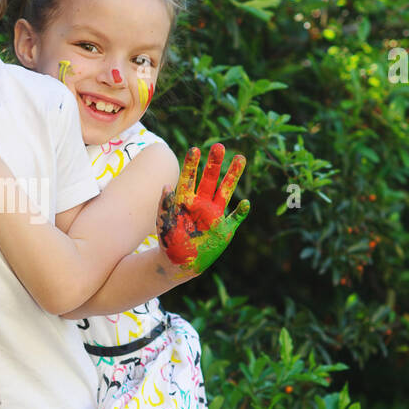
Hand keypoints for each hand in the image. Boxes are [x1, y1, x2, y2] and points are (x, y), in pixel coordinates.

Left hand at [157, 144, 249, 273]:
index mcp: (186, 201)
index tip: (194, 149)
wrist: (178, 262)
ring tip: (240, 158)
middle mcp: (202, 204)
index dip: (192, 165)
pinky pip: (234, 218)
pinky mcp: (224, 230)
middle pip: (210, 180)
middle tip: (219, 146)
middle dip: (215, 163)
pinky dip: (240, 212)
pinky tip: (245, 203)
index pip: (189, 179)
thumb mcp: (163, 222)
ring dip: (233, 176)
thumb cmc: (168, 240)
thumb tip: (167, 186)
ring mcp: (214, 216)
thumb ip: (164, 205)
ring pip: (225, 191)